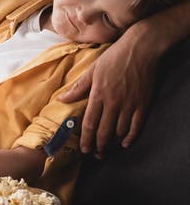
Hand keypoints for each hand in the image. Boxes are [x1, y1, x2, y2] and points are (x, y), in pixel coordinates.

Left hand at [59, 31, 157, 156]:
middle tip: (95, 155)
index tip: (83, 149)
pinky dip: (130, 137)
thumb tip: (62, 99)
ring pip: (120, 132)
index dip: (85, 139)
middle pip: (104, 131)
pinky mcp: (142, 104)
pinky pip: (136, 127)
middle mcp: (113, 102)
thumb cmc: (114, 57)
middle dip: (98, 146)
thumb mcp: (93, 70)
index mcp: (99, 94)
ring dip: (113, 143)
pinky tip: (125, 143)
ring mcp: (129, 105)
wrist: (140, 49)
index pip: (89, 123)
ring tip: (107, 149)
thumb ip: (78, 87)